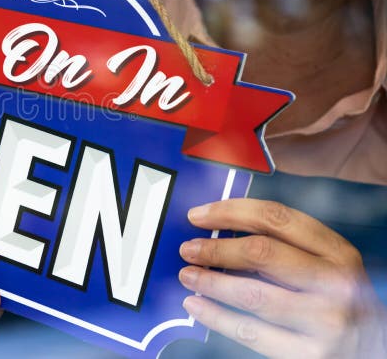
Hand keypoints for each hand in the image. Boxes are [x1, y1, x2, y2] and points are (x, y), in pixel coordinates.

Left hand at [178, 199, 386, 358]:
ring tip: (188, 276)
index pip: (276, 218)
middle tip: (189, 249)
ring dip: (210, 282)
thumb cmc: (336, 303)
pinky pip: (250, 332)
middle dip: (215, 248)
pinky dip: (216, 316)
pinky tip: (197, 306)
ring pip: (251, 294)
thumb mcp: (325, 267)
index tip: (198, 215)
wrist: (374, 353)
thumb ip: (284, 248)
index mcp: (337, 251)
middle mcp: (336, 283)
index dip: (229, 212)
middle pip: (261, 252)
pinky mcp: (311, 354)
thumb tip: (219, 233)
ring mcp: (327, 321)